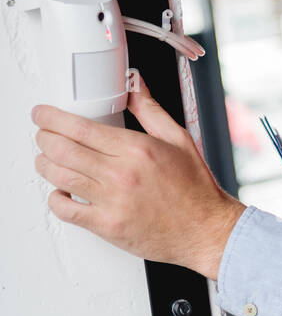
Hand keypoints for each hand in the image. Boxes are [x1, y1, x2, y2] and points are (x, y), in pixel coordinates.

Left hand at [32, 77, 245, 278]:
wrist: (206, 230)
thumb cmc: (195, 190)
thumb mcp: (178, 139)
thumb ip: (150, 110)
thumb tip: (134, 85)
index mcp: (137, 149)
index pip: (80, 128)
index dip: (52, 119)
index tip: (42, 115)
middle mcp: (121, 174)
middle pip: (62, 150)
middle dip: (43, 138)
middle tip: (41, 135)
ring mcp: (112, 202)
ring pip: (59, 177)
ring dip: (45, 165)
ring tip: (46, 160)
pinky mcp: (108, 226)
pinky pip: (66, 211)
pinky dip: (55, 199)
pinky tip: (60, 192)